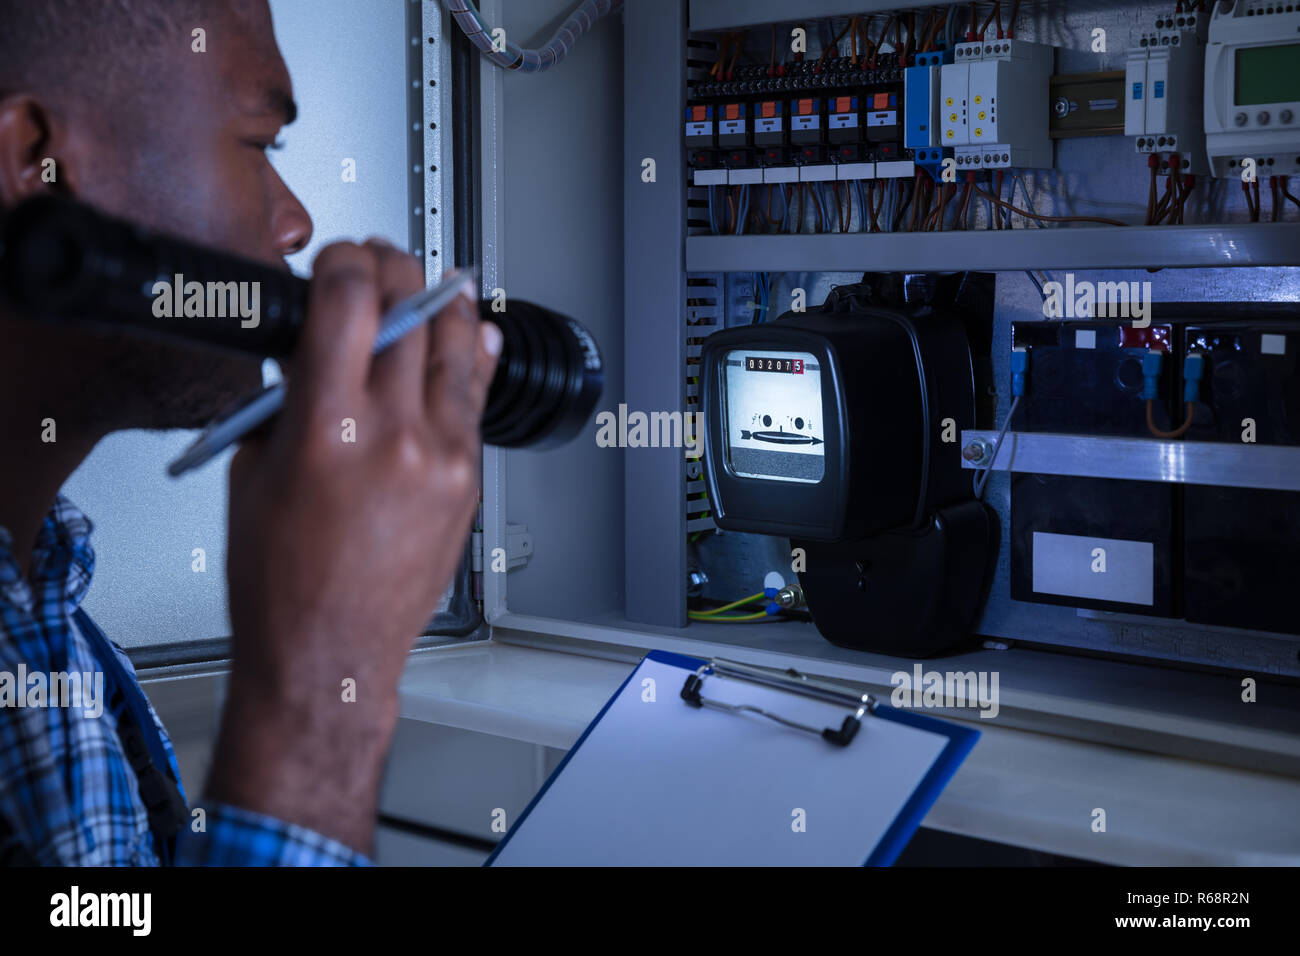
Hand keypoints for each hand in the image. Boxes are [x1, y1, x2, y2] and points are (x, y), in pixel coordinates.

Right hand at [207, 241, 500, 852]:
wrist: (331, 652)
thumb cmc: (284, 580)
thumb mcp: (256, 469)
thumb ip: (289, 395)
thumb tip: (315, 344)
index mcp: (325, 427)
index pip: (348, 299)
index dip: (342, 261)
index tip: (337, 259)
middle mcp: (393, 435)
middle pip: (410, 308)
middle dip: (390, 268)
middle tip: (380, 261)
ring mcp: (441, 457)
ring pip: (459, 345)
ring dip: (444, 301)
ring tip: (434, 281)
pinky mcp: (469, 480)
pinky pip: (477, 400)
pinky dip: (474, 358)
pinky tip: (473, 335)